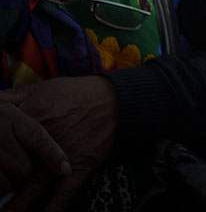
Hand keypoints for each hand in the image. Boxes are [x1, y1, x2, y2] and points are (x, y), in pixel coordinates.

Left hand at [0, 75, 116, 211]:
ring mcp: (60, 158)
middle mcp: (41, 145)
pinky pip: (63, 194)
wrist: (111, 99)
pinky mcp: (78, 167)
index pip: (1, 147)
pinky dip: (53, 208)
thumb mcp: (41, 89)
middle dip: (2, 185)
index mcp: (28, 124)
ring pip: (32, 188)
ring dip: (18, 204)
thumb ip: (13, 97)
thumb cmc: (75, 93)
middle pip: (12, 172)